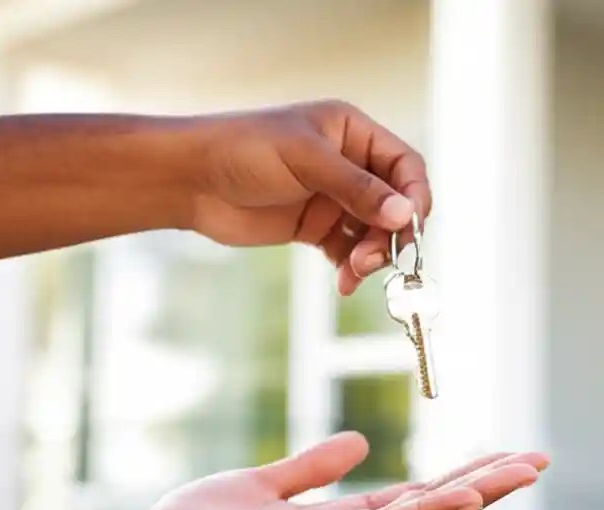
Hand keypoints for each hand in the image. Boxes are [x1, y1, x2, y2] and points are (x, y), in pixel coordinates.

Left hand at [107, 433, 545, 509]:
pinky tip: (460, 494)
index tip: (508, 456)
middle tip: (538, 461)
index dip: (468, 479)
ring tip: (517, 472)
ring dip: (472, 498)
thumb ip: (314, 466)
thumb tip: (361, 442)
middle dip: (489, 487)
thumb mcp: (270, 484)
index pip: (421, 502)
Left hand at [189, 101, 430, 295]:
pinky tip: (344, 283)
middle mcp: (350, 164)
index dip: (414, 196)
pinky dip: (351, 269)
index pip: (405, 165)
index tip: (409, 226)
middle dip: (389, 234)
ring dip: (372, 256)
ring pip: (375, 232)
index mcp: (353, 132)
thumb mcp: (306, 161)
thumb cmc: (243, 150)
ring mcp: (334, 197)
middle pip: (394, 204)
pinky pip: (349, 251)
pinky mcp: (316, 227)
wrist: (189, 180)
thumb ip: (357, 188)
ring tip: (354, 272)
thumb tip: (406, 214)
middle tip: (372, 259)